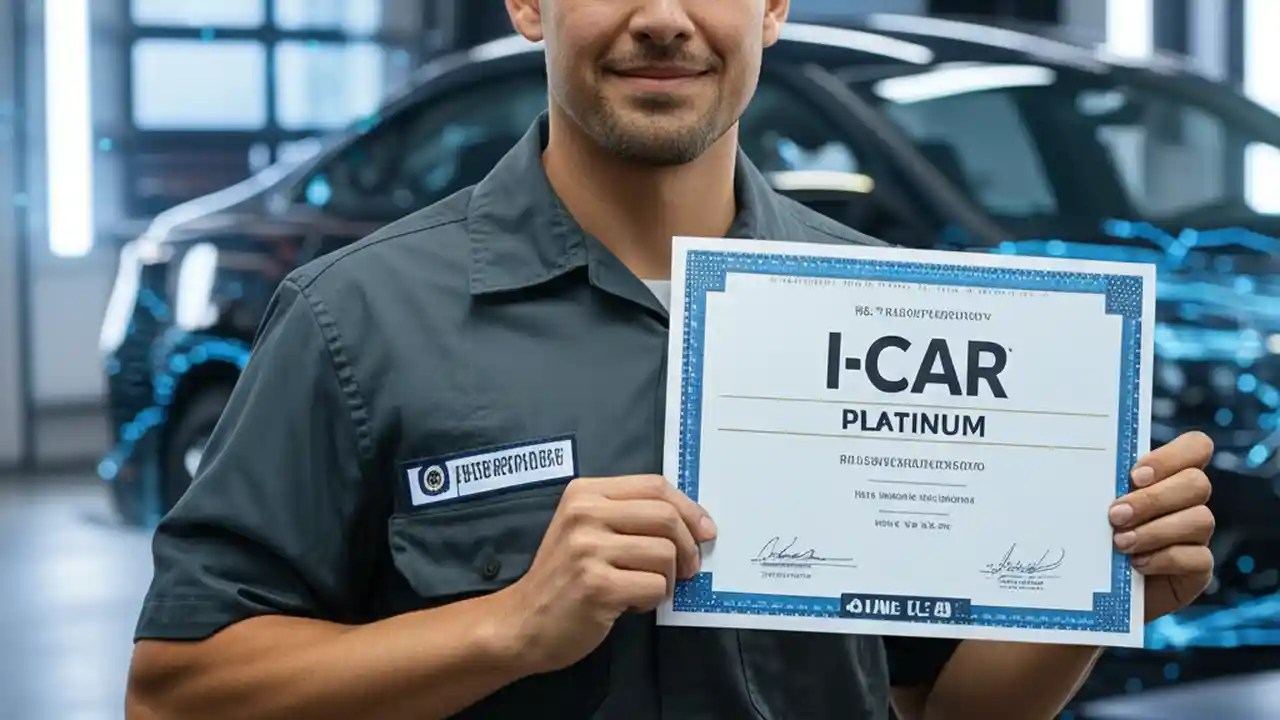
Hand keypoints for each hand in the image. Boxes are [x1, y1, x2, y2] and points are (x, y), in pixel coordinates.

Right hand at [496, 475, 716, 674]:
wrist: (521, 622)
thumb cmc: (562, 578)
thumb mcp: (586, 530)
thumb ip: (628, 517)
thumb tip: (695, 524)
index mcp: (584, 493)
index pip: (654, 485)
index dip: (689, 508)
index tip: (705, 531)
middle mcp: (584, 514)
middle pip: (665, 516)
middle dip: (688, 546)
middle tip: (688, 569)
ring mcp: (588, 549)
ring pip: (665, 553)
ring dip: (669, 578)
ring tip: (647, 588)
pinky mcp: (596, 585)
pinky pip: (654, 586)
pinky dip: (653, 598)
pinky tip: (632, 604)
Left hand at [1108, 431, 1215, 622]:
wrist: (1095, 590)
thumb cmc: (1091, 537)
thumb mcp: (1091, 506)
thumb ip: (1097, 484)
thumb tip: (1071, 468)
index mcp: (1165, 476)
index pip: (1195, 447)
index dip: (1171, 457)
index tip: (1135, 475)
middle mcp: (1187, 502)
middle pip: (1197, 484)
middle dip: (1153, 499)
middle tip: (1115, 515)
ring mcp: (1196, 536)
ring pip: (1200, 520)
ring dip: (1155, 530)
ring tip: (1120, 543)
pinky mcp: (1198, 569)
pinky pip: (1198, 558)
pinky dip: (1164, 559)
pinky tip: (1136, 565)